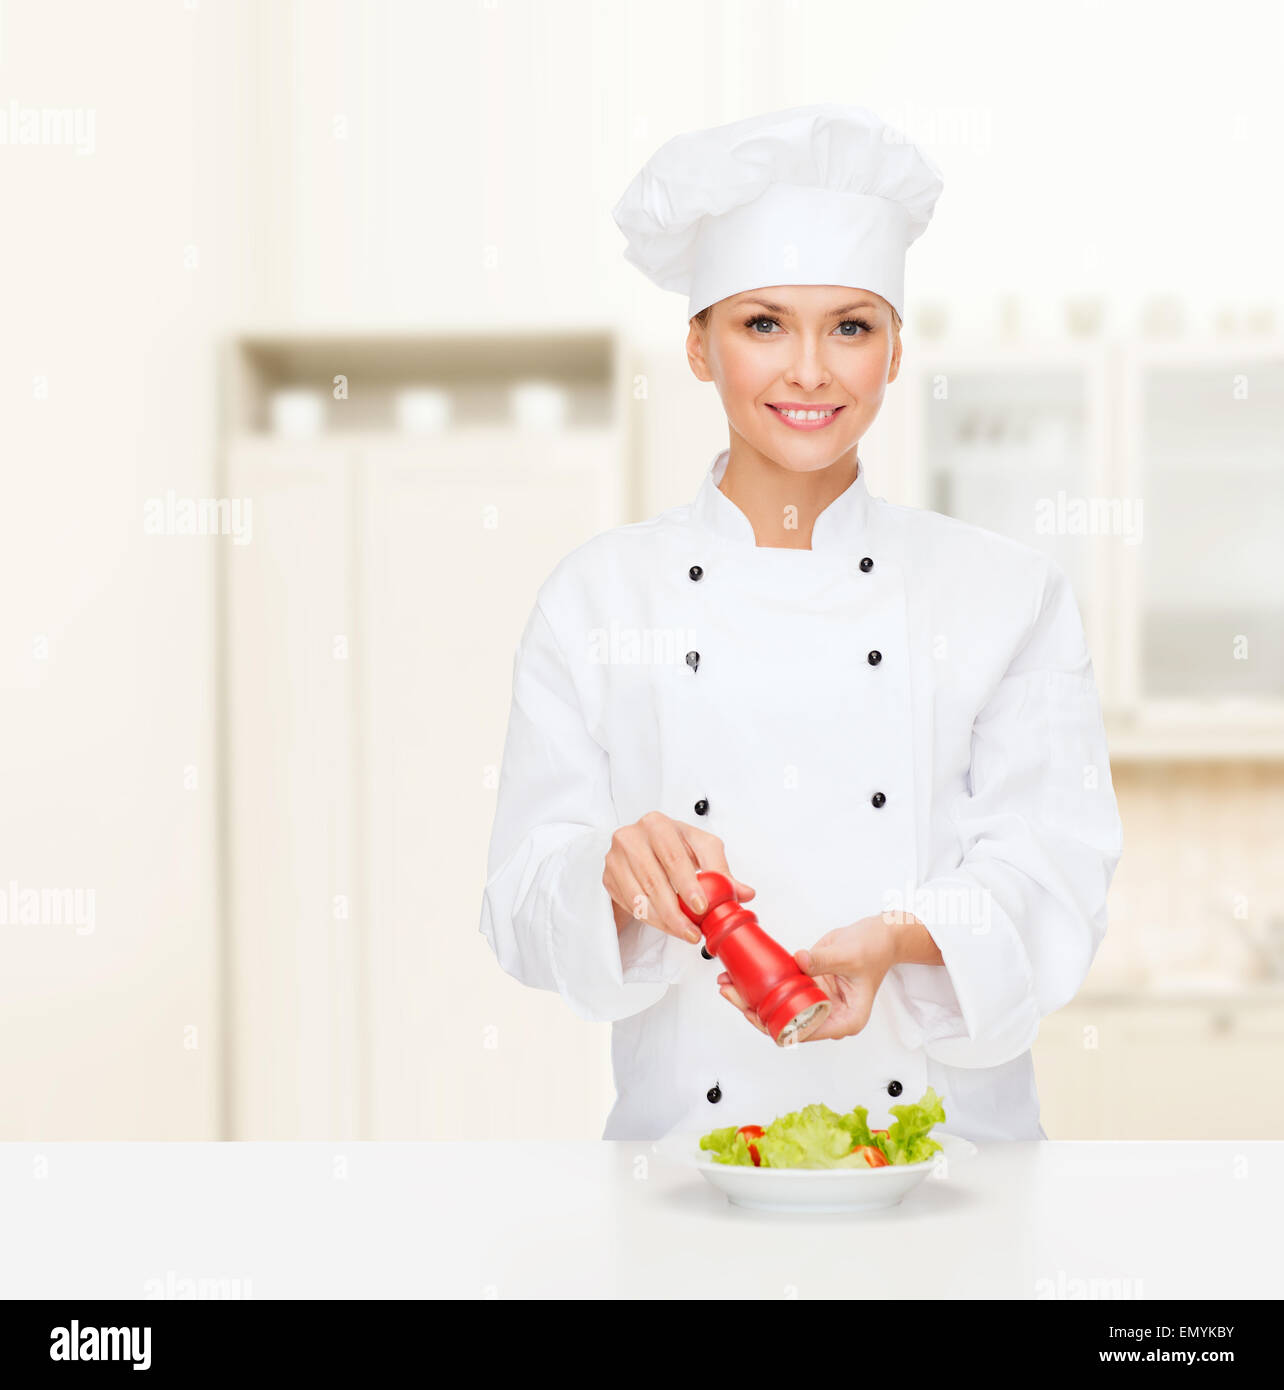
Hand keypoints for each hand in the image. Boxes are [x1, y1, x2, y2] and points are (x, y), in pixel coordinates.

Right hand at [604, 811, 753, 945]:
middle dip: (676, 911)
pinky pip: (630, 905)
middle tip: (693, 931)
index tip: (701, 907)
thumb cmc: (674, 846)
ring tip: (685, 932)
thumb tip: (745, 893)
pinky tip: (666, 925)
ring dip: (665, 921)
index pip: (673, 856)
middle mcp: (632, 836)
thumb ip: (721, 870)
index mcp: (657, 823)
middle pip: (654, 879)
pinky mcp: (608, 877)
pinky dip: (650, 919)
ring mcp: (615, 857)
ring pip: (640, 896)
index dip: (688, 884)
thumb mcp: (700, 850)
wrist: (643, 849)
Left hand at [717, 915, 898, 1041]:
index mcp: (844, 1020)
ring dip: (753, 1000)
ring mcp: (817, 1003)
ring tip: (727, 985)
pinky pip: (781, 992)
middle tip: (731, 994)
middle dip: (755, 1012)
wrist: (879, 934)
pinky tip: (741, 977)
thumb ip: (824, 960)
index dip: (776, 1026)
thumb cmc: (874, 948)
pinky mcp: (809, 988)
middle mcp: (829, 1017)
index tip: (753, 1012)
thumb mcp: (850, 955)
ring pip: (779, 1010)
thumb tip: (799, 961)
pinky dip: (762, 986)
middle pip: (785, 1024)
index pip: (803, 1032)